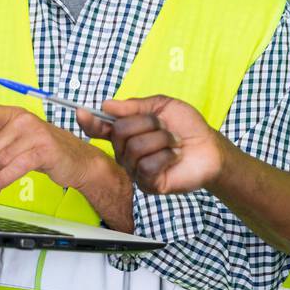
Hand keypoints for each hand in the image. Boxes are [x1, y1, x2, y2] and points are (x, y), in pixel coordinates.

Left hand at [0, 104, 107, 195]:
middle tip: (0, 166)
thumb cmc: (42, 146)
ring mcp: (35, 135)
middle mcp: (24, 121)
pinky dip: (3, 180)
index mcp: (15, 114)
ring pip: (0, 160)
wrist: (76, 159)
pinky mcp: (43, 151)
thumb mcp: (16, 135)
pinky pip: (14, 168)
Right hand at [76, 95, 225, 194]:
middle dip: (148, 123)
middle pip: (121, 132)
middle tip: (165, 127)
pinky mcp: (148, 184)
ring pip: (136, 148)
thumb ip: (135, 106)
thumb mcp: (162, 106)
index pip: (102, 129)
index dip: (90, 121)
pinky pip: (148, 165)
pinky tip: (174, 158)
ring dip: (162, 140)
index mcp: (128, 132)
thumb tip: (107, 105)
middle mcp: (126, 152)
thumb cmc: (187, 127)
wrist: (209, 147)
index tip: (80, 112)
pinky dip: (166, 156)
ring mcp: (136, 170)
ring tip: (173, 144)